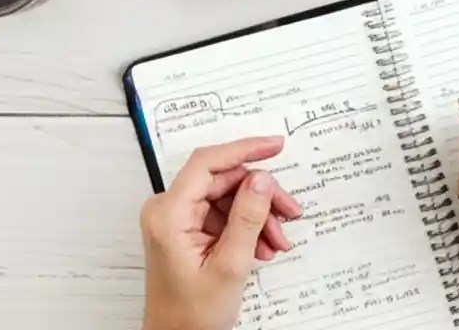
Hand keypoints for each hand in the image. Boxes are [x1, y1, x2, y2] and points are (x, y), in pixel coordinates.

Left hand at [140, 136, 302, 329]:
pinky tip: (264, 245)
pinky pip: (225, 213)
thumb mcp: (230, 265)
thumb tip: (262, 179)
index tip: (275, 146)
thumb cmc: (191, 315)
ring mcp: (177, 218)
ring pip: (229, 197)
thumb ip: (248, 217)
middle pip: (224, 180)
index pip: (208, 163)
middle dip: (261, 197)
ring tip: (277, 240)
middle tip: (289, 212)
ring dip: (259, 216)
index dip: (245, 149)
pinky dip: (248, 226)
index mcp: (169, 215)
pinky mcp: (187, 228)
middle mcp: (168, 210)